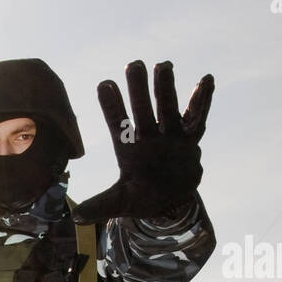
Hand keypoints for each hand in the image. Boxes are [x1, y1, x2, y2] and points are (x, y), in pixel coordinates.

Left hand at [72, 60, 213, 224]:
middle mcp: (148, 138)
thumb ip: (100, 205)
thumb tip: (76, 217)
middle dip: (139, 90)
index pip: (119, 126)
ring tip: (164, 65)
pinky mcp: (189, 141)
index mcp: (129, 150)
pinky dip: (202, 101)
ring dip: (166, 88)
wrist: (169, 199)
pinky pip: (198, 119)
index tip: (104, 84)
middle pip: (143, 111)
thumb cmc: (140, 198)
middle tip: (133, 65)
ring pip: (168, 109)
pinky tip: (206, 79)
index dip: (112, 107)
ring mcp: (169, 136)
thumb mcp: (120, 203)